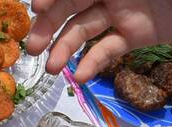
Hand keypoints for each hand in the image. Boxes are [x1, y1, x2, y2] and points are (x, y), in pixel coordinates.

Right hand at [24, 0, 171, 81]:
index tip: (35, 7)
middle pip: (72, 4)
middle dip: (50, 23)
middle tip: (32, 47)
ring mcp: (125, 10)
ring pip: (86, 28)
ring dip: (66, 47)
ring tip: (52, 68)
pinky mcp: (139, 33)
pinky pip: (110, 47)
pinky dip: (95, 60)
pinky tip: (81, 75)